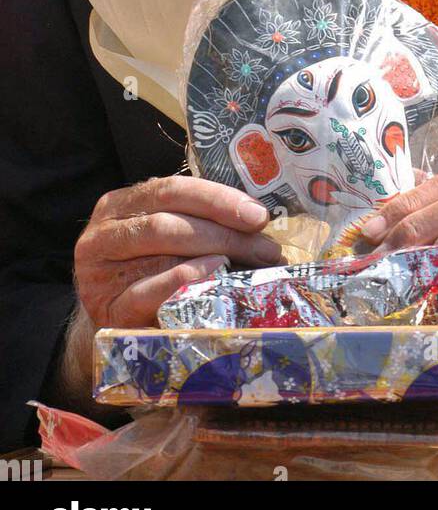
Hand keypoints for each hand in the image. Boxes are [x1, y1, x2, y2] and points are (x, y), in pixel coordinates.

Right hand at [73, 176, 282, 327]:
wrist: (106, 319)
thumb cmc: (145, 270)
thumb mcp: (161, 237)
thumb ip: (193, 220)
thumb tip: (255, 220)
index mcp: (119, 205)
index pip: (172, 189)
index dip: (218, 198)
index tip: (258, 215)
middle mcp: (103, 232)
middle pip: (169, 220)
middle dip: (225, 232)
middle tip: (266, 248)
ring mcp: (99, 271)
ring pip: (159, 245)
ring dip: (214, 252)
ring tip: (249, 263)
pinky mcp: (106, 308)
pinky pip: (147, 290)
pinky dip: (184, 279)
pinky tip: (213, 275)